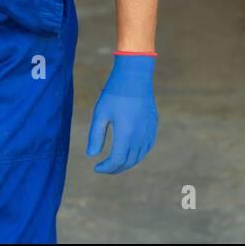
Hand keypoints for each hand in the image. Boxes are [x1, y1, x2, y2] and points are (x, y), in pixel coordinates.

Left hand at [86, 53, 157, 173]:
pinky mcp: (153, 127)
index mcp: (126, 134)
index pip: (116, 161)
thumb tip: (91, 155)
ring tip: (113, 162)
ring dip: (125, 163)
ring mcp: (148, 132)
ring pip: (138, 157)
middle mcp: (140, 136)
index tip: (96, 167)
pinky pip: (146, 148)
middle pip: (128, 162)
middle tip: (103, 168)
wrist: (135, 76)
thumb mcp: (100, 113)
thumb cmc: (114, 93)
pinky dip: (136, 155)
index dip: (105, 168)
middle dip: (114, 169)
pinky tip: (128, 152)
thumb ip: (95, 136)